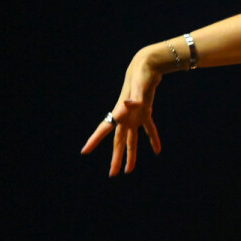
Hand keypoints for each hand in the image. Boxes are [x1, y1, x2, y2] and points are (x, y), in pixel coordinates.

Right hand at [80, 48, 163, 175]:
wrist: (147, 65)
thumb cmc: (141, 74)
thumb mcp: (140, 84)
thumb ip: (136, 96)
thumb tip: (130, 104)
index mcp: (120, 112)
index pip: (104, 128)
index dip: (94, 140)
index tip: (84, 151)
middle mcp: (125, 116)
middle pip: (118, 141)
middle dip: (115, 158)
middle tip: (112, 174)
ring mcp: (134, 116)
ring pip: (131, 139)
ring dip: (131, 154)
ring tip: (129, 170)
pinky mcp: (145, 112)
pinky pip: (149, 129)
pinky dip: (153, 139)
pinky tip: (157, 150)